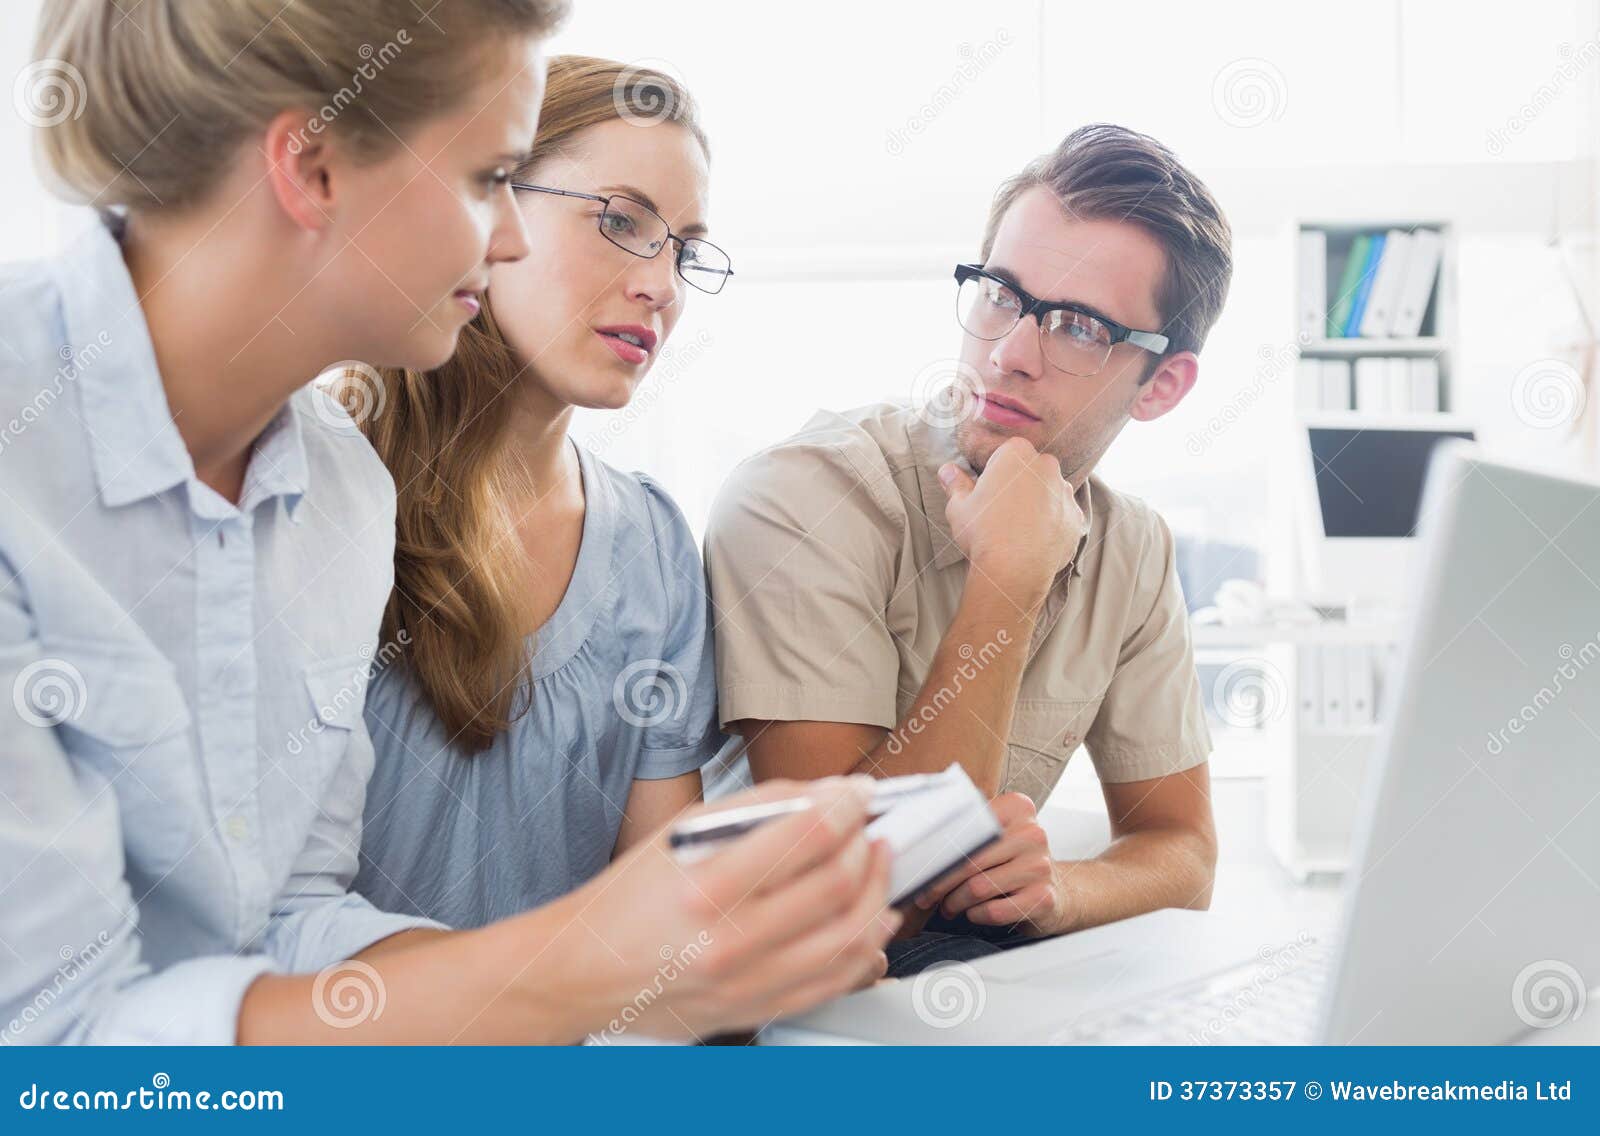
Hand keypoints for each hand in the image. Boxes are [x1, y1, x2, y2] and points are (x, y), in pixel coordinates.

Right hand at [566, 777, 899, 1040]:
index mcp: (705, 887)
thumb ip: (756, 807)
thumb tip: (823, 793)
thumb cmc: (626, 900)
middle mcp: (729, 941)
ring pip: (849, 938)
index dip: (847, 806)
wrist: (582, 972)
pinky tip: (871, 919)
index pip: (807, 836)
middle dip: (867, 845)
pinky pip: (835, 981)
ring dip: (878, 893)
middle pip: (836, 885)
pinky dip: (866, 946)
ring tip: (879, 865)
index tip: (860, 793)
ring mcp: (747, 983)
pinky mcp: (758, 1010)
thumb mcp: (679, 832)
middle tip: (871, 825)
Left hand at [913, 792, 1066, 934]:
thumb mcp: (995, 835)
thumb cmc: (1013, 862)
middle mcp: (1032, 833)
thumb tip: (916, 836)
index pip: (965, 830)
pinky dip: (976, 915)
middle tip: (926, 897)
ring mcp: (1040, 866)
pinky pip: (994, 911)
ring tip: (950, 906)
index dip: (937, 853)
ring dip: (955, 902)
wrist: (1057, 891)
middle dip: (939, 884)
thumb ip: (965, 828)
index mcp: (1016, 808)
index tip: (920, 869)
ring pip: (977, 888)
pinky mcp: (1043, 898)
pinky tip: (975, 912)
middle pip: (967, 861)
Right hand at [939, 437, 1082, 598]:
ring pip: (1049, 491)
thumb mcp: (959, 506)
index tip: (986, 491)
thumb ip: (956, 484)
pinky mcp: (1076, 518)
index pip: (1005, 453)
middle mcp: (1046, 466)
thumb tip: (947, 471)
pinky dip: (1051, 524)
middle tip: (1000, 510)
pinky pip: (1062, 516)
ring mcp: (1065, 492)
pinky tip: (1034, 540)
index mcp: (1016, 453)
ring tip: (1017, 528)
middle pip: (1030, 469)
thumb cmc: (983, 532)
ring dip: (1037, 503)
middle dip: (1019, 484)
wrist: (1014, 569)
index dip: (994, 472)